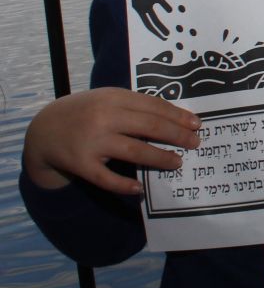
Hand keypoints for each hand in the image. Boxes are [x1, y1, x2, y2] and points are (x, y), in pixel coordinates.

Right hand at [23, 87, 201, 196]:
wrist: (44, 130)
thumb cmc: (86, 113)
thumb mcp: (107, 99)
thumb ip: (135, 106)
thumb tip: (175, 117)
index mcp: (113, 98)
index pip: (153, 106)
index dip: (177, 116)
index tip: (196, 124)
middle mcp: (104, 118)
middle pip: (149, 126)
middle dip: (176, 135)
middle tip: (195, 143)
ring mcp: (92, 142)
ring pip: (134, 151)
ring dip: (160, 158)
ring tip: (177, 162)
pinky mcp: (81, 164)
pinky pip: (107, 179)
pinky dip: (125, 185)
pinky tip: (140, 189)